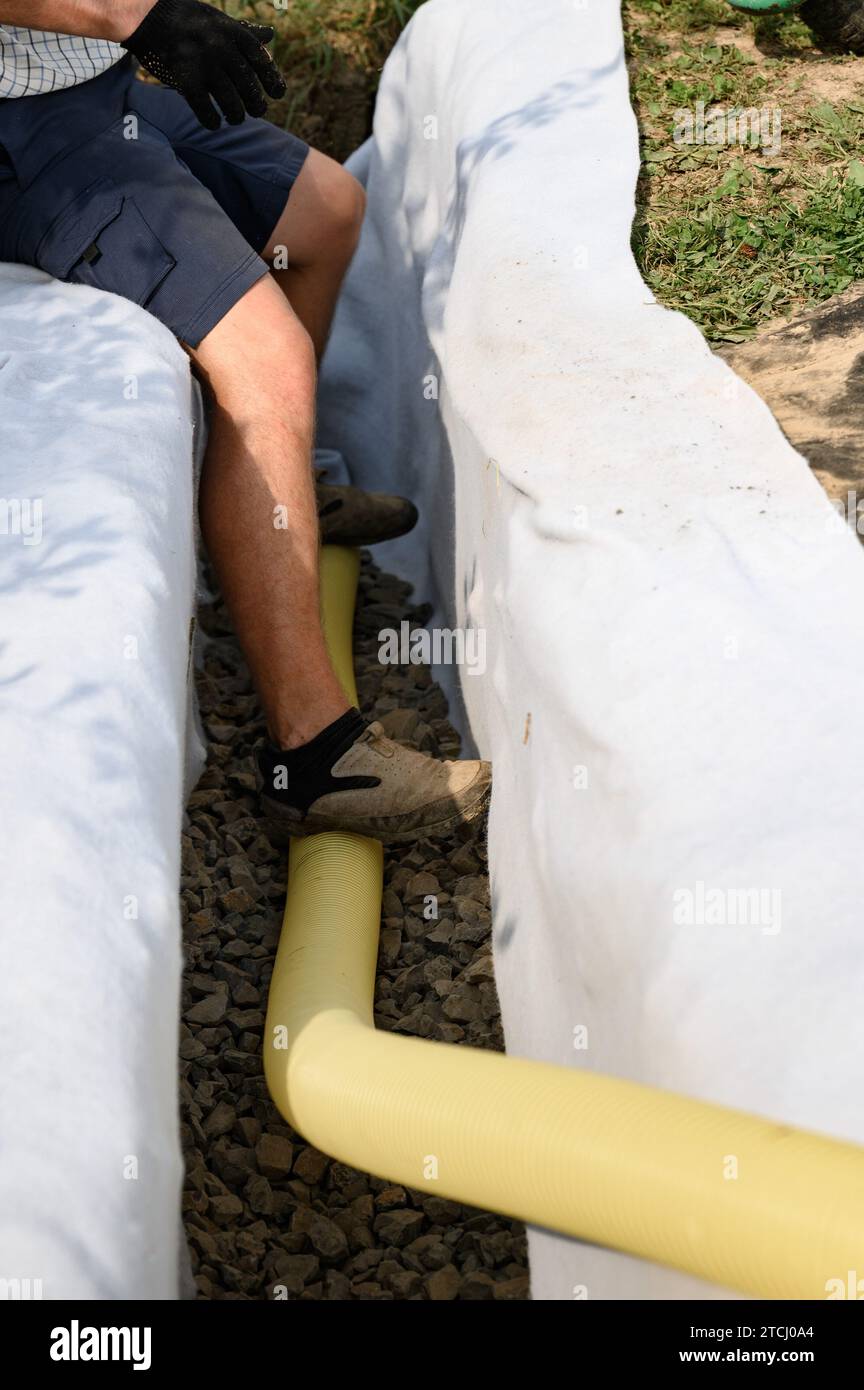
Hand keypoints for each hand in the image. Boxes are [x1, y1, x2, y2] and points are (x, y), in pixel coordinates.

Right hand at [122, 0, 286, 130]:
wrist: (151, 14)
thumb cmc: (190, 20)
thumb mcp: (221, 20)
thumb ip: (245, 32)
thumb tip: (270, 35)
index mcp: (234, 34)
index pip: (263, 63)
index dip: (273, 82)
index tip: (277, 95)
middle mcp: (223, 49)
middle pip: (249, 88)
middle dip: (257, 105)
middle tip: (257, 111)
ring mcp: (205, 65)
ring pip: (231, 104)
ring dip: (236, 116)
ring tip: (235, 118)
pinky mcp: (186, 80)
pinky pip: (206, 111)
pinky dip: (212, 121)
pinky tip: (214, 123)